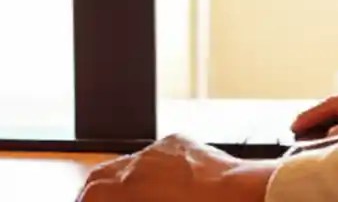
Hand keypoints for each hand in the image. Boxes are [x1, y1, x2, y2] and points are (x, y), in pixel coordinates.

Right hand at [77, 134, 275, 201]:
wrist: (246, 197)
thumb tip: (121, 200)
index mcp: (126, 190)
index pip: (90, 196)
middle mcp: (135, 165)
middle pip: (99, 177)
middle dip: (95, 194)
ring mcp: (156, 150)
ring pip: (126, 164)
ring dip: (124, 182)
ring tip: (137, 199)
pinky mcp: (178, 142)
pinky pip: (155, 154)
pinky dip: (153, 170)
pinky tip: (168, 186)